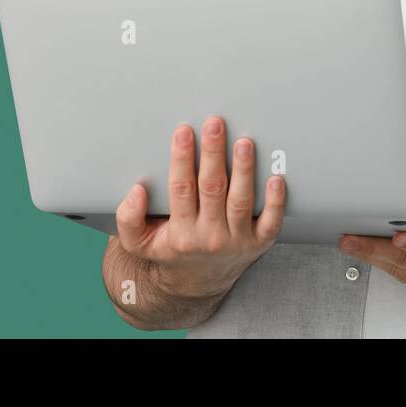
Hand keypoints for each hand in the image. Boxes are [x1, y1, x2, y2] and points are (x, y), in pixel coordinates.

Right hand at [115, 116, 285, 299]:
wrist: (198, 281)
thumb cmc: (172, 249)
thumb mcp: (139, 242)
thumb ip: (129, 218)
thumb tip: (137, 191)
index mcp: (181, 232)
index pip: (181, 189)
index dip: (182, 158)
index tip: (183, 131)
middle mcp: (210, 236)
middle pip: (212, 188)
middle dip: (213, 153)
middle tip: (214, 124)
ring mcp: (237, 240)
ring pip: (241, 200)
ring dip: (243, 170)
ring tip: (244, 143)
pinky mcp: (259, 242)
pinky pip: (271, 222)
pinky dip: (275, 201)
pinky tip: (276, 178)